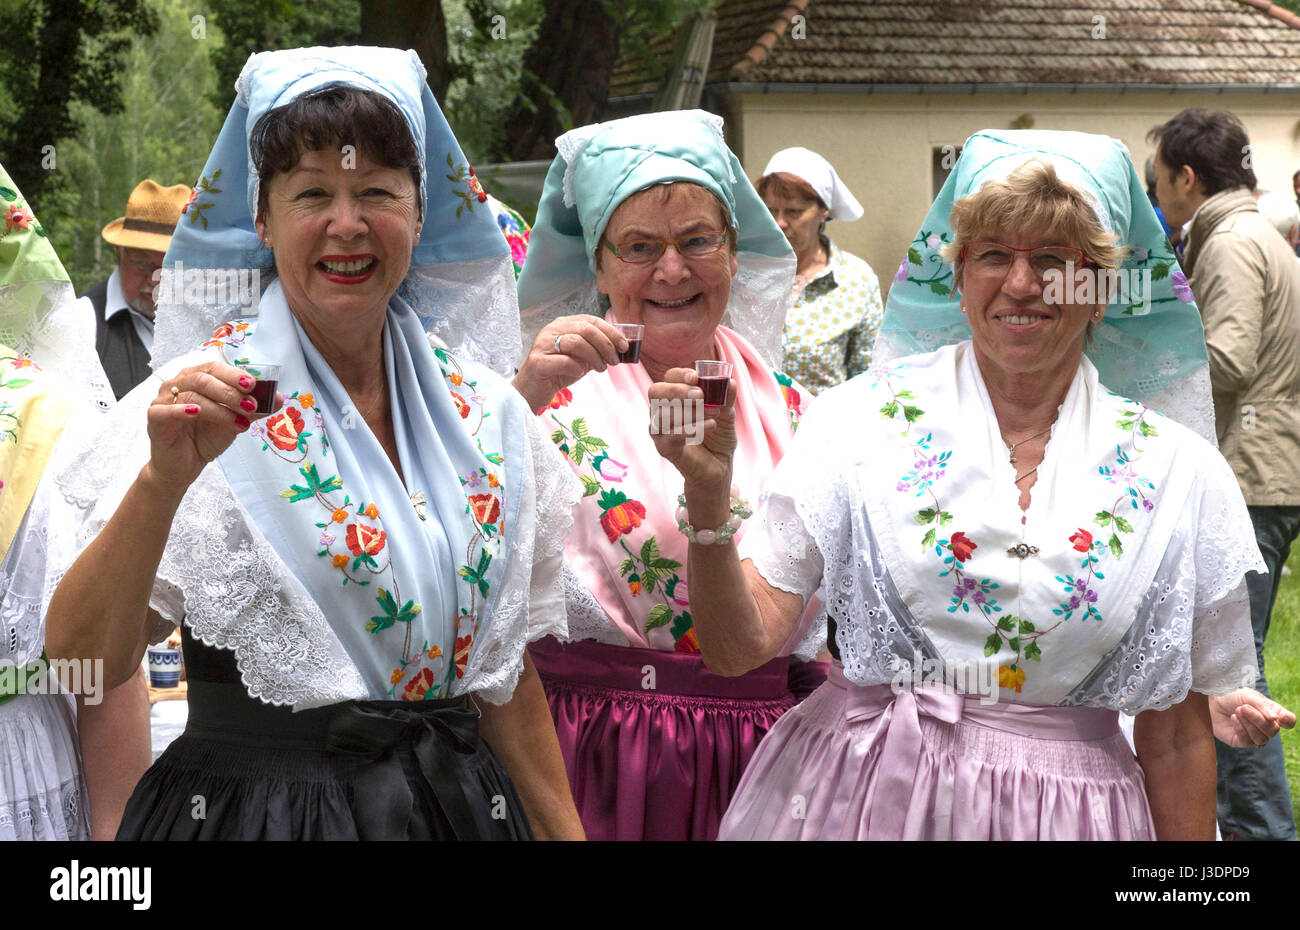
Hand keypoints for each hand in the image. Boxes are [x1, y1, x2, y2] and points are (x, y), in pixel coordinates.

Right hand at [144, 361, 281, 495]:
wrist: (185, 465)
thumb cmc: (206, 437)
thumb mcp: (235, 421)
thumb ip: (254, 409)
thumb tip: (279, 398)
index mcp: (197, 378)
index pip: (215, 368)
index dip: (235, 375)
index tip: (253, 385)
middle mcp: (178, 383)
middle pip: (203, 378)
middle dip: (230, 391)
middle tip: (250, 406)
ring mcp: (163, 400)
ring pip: (191, 395)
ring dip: (219, 408)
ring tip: (239, 422)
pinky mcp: (154, 419)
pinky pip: (165, 411)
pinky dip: (182, 410)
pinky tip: (196, 413)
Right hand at [513, 315, 628, 411]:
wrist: (532, 391)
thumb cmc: (558, 372)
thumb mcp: (581, 358)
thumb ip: (597, 350)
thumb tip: (621, 347)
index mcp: (562, 324)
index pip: (590, 320)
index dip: (610, 332)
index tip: (624, 346)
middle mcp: (551, 330)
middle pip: (585, 329)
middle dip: (605, 344)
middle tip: (614, 361)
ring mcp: (542, 344)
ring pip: (576, 342)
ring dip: (594, 357)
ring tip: (600, 369)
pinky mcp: (538, 362)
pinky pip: (564, 361)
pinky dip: (577, 368)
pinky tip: (578, 374)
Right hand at [647, 367, 736, 509]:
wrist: (719, 467)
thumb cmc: (717, 438)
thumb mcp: (727, 414)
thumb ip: (726, 398)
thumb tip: (731, 382)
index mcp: (673, 399)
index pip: (668, 378)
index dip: (679, 375)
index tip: (696, 377)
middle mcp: (661, 412)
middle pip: (655, 391)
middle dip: (677, 390)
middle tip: (700, 395)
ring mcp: (660, 431)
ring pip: (662, 414)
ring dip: (689, 411)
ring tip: (713, 413)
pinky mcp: (665, 448)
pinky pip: (671, 435)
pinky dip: (692, 428)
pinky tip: (711, 425)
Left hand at [1209, 688, 1295, 747]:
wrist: (1211, 699)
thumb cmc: (1232, 695)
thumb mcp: (1248, 696)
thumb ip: (1262, 706)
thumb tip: (1274, 719)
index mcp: (1272, 713)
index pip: (1289, 721)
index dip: (1287, 720)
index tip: (1276, 715)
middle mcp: (1265, 726)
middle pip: (1273, 730)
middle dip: (1258, 719)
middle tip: (1243, 707)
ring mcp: (1253, 735)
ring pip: (1261, 738)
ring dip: (1249, 724)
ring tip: (1237, 711)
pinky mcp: (1240, 741)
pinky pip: (1247, 741)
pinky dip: (1241, 729)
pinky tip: (1233, 718)